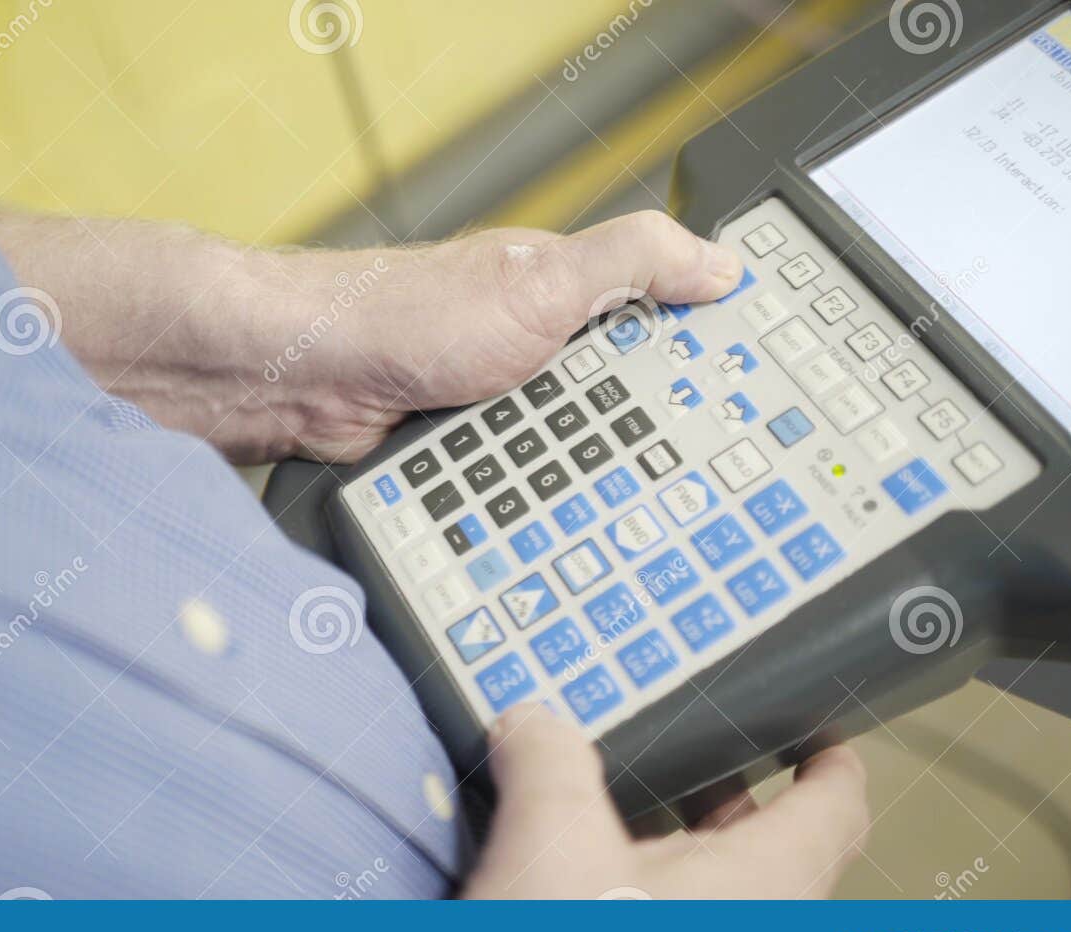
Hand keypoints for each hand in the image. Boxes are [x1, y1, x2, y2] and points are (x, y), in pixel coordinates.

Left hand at [0, 210, 743, 463]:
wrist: (307, 380)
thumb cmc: (406, 315)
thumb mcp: (542, 280)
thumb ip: (632, 263)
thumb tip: (721, 262)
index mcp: (578, 296)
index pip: (676, 328)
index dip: (718, 367)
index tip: (763, 417)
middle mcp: (548, 350)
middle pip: (636, 404)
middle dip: (662, 444)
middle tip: (712, 492)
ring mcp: (510, 409)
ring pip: (585, 456)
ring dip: (599, 485)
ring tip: (646, 525)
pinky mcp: (474, 458)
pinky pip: (532, 489)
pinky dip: (545, 506)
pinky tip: (566, 530)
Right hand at [461, 704, 869, 899]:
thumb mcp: (549, 846)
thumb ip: (549, 766)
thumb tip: (533, 722)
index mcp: (772, 882)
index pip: (838, 805)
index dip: (831, 759)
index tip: (819, 733)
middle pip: (785, 853)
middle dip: (739, 804)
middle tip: (699, 764)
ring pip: (735, 903)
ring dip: (690, 860)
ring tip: (630, 822)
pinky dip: (658, 906)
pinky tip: (595, 899)